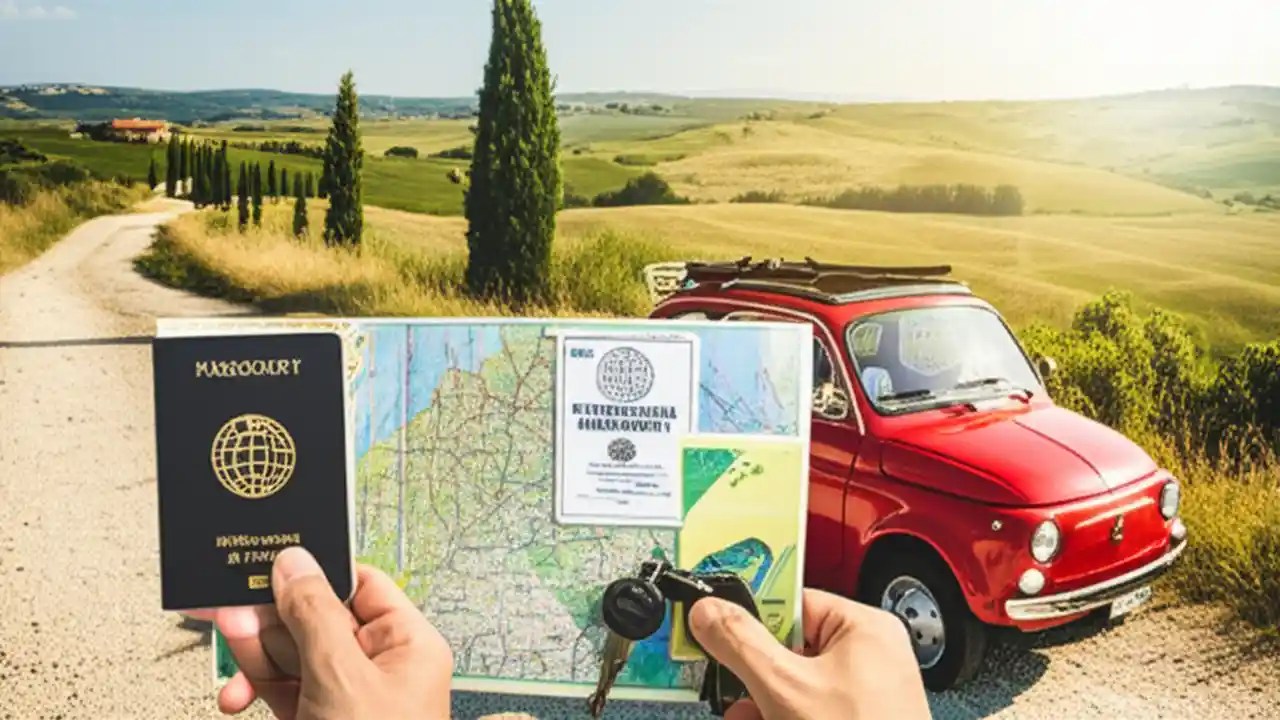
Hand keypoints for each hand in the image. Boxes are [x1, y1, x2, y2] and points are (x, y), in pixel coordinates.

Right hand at [194, 547, 452, 719]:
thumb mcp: (341, 678)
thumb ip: (314, 616)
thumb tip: (295, 562)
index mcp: (408, 645)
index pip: (362, 586)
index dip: (317, 571)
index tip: (271, 560)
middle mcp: (380, 668)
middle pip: (317, 618)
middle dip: (271, 615)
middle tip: (227, 603)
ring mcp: (345, 699)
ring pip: (291, 655)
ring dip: (254, 651)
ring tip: (227, 641)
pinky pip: (281, 691)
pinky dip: (253, 688)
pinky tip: (233, 696)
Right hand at [688, 588, 929, 719]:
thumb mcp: (786, 688)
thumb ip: (742, 644)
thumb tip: (709, 612)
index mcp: (864, 628)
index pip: (792, 603)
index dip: (749, 617)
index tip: (712, 626)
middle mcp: (870, 656)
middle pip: (789, 647)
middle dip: (751, 672)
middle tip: (719, 679)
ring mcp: (866, 694)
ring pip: (795, 685)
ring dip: (759, 701)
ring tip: (738, 714)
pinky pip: (810, 710)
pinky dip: (780, 717)